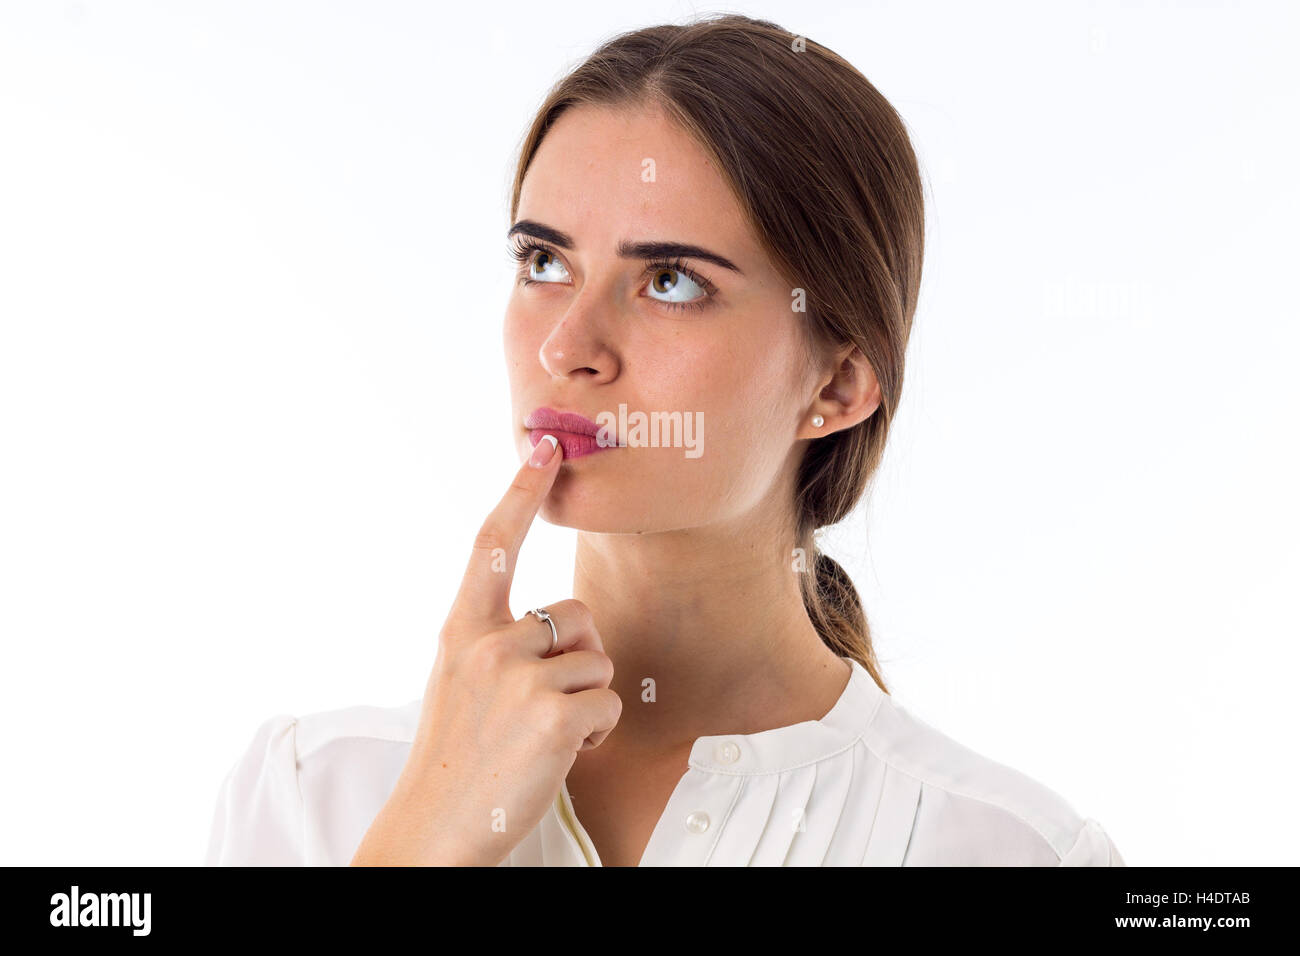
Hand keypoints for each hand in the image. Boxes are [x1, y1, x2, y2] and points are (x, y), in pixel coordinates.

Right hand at [350, 434, 620, 865]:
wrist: (435, 827)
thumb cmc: (455, 756)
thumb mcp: (458, 681)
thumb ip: (496, 642)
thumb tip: (557, 624)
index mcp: (461, 629)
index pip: (491, 544)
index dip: (520, 491)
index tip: (544, 445)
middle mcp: (487, 642)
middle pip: (576, 617)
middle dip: (574, 661)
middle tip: (535, 708)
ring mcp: (519, 677)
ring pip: (597, 662)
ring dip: (584, 702)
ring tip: (540, 735)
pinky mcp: (553, 714)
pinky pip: (607, 702)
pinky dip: (595, 734)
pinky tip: (558, 754)